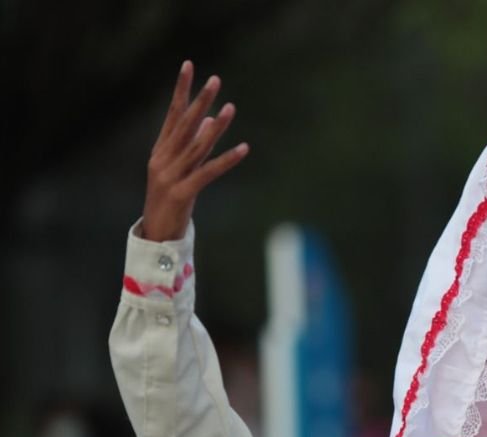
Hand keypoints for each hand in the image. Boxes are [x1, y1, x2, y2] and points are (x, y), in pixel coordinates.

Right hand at [139, 61, 248, 241]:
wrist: (156, 234)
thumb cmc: (170, 200)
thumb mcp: (179, 169)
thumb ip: (193, 146)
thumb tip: (209, 119)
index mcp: (160, 150)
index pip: (173, 114)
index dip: (181, 90)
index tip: (189, 66)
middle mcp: (162, 159)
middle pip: (184, 125)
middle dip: (200, 100)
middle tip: (215, 80)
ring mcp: (170, 176)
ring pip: (197, 146)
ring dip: (216, 127)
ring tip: (230, 108)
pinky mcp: (182, 193)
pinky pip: (208, 173)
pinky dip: (227, 160)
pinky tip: (244, 148)